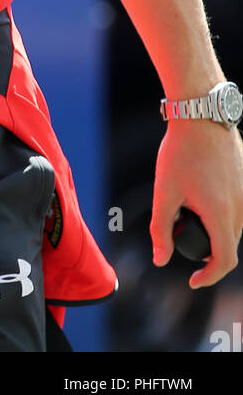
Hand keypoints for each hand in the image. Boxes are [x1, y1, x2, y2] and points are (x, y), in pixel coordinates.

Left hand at [150, 119, 242, 288]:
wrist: (201, 114)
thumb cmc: (180, 151)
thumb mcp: (165, 192)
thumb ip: (162, 229)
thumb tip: (161, 259)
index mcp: (221, 214)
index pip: (224, 261)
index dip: (209, 277)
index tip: (192, 279)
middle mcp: (240, 207)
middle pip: (229, 245)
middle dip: (208, 252)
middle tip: (181, 239)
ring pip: (234, 226)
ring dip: (214, 231)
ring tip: (188, 213)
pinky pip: (236, 206)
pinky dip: (220, 212)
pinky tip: (199, 194)